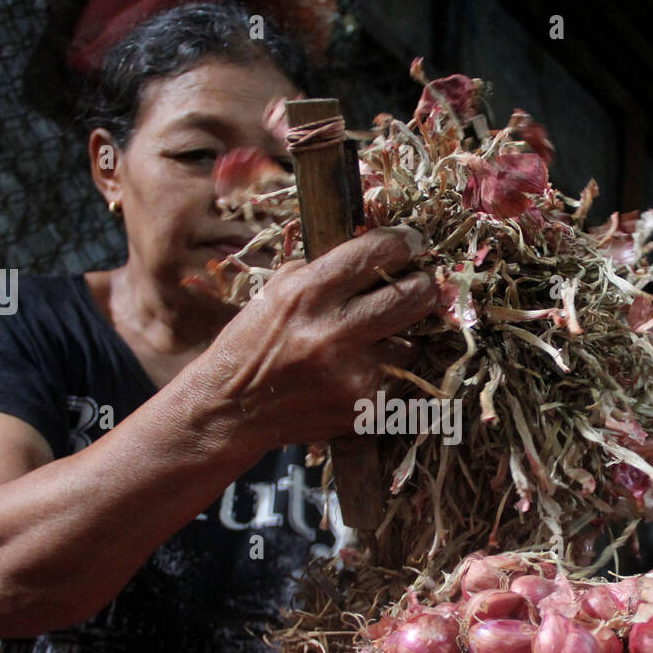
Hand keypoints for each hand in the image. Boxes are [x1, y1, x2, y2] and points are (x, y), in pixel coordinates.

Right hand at [200, 225, 434, 447]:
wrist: (231, 410)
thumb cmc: (252, 343)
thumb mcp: (276, 291)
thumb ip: (323, 268)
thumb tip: (376, 248)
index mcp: (309, 292)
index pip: (380, 253)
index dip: (403, 243)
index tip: (410, 244)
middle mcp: (334, 332)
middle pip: (414, 296)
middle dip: (422, 285)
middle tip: (418, 284)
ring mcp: (353, 374)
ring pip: (410, 343)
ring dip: (398, 337)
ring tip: (368, 340)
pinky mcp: (363, 408)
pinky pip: (394, 379)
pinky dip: (381, 373)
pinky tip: (352, 373)